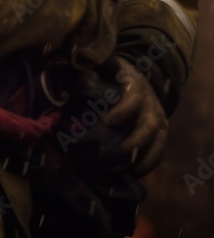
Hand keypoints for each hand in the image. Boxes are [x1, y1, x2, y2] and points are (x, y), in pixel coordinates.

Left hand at [102, 56, 168, 175]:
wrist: (136, 78)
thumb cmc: (115, 73)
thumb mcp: (106, 63)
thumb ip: (93, 63)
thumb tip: (76, 64)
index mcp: (136, 85)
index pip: (133, 99)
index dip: (122, 112)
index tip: (106, 122)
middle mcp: (151, 103)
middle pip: (150, 125)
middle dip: (137, 140)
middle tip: (120, 152)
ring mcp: (159, 118)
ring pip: (159, 141)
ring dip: (146, 157)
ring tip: (129, 170)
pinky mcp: (160, 132)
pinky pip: (159, 150)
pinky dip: (149, 163)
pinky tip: (134, 174)